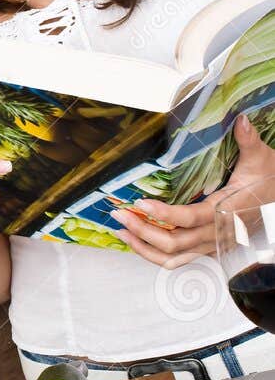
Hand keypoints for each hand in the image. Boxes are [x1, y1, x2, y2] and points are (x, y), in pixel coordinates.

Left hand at [111, 112, 274, 266]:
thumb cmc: (270, 183)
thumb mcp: (262, 160)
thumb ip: (249, 141)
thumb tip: (241, 121)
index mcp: (227, 212)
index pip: (190, 219)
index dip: (164, 215)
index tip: (141, 204)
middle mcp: (217, 234)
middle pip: (174, 243)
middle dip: (143, 231)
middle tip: (120, 215)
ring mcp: (211, 245)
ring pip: (173, 257)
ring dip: (144, 247)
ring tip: (121, 232)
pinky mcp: (207, 248)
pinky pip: (178, 259)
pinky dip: (154, 254)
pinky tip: (138, 242)